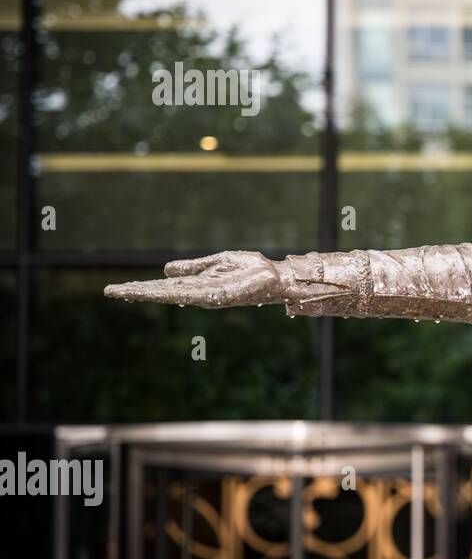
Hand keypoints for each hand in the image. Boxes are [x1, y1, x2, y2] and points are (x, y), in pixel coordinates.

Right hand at [104, 251, 287, 308]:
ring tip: (122, 291)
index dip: (142, 288)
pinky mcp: (218, 294)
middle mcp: (199, 293)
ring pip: (170, 294)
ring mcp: (206, 295)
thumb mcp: (217, 263)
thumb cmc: (251, 270)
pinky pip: (190, 293)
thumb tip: (166, 270)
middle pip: (162, 293)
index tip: (118, 288)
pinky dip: (172, 291)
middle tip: (109, 291)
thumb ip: (193, 268)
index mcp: (198, 285)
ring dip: (147, 293)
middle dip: (136, 292)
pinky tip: (155, 289)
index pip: (165, 288)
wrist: (275, 276)